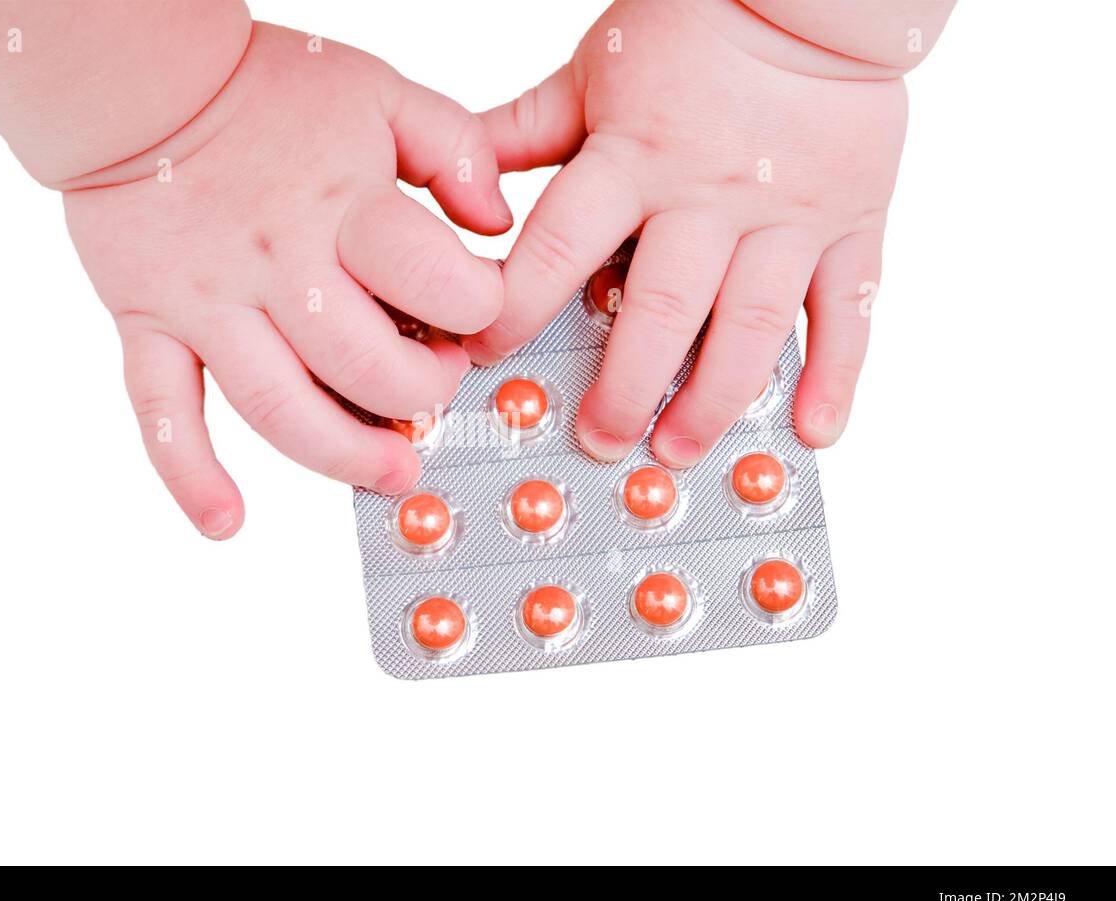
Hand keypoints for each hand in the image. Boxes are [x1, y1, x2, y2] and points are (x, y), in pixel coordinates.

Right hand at [65, 23, 509, 537]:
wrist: (143, 83)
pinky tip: (226, 522)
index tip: (477, 315)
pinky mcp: (150, 327)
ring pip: (279, 408)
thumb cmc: (270, 89)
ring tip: (392, 472)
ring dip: (343, 455)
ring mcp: (209, 306)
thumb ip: (454, 148)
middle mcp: (278, 266)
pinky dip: (191, 476)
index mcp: (345, 207)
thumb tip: (497, 225)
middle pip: (367, 369)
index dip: (479, 311)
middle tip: (435, 390)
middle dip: (422, 394)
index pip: (437, 286)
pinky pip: (163, 414)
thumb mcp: (382, 92)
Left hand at [466, 0, 905, 465]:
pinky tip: (810, 431)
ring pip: (750, 328)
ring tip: (678, 452)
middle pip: (660, 312)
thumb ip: (524, 135)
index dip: (515, 310)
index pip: (559, 248)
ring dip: (711, 402)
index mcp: (633, 157)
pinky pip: (848, 311)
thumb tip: (456, 185)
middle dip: (623, 390)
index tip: (485, 359)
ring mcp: (788, 217)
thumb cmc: (691, 31)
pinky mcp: (851, 224)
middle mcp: (709, 196)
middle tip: (597, 443)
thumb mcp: (591, 74)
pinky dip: (835, 376)